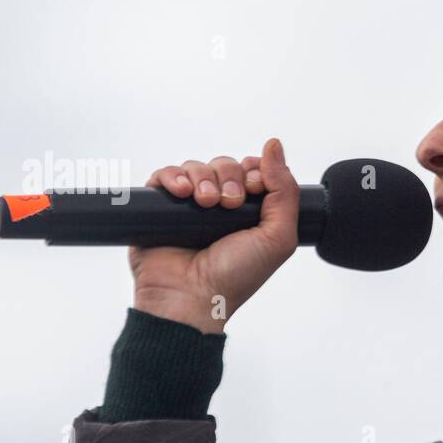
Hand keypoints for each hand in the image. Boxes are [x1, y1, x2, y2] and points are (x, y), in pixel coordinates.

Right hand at [128, 138, 298, 333]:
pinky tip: (182, 193)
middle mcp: (219, 207)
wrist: (191, 298)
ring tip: (205, 203)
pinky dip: (174, 177)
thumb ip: (285, 192)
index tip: (254, 188)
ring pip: (196, 167)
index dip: (255, 171)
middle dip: (230, 176)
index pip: (252, 171)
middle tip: (229, 203)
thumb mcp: (278, 238)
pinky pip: (165, 175)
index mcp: (248, 213)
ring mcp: (188, 207)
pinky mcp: (158, 208)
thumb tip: (274, 145)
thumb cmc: (236, 277)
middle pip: (225, 166)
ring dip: (203, 178)